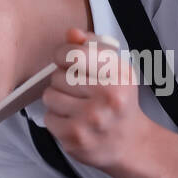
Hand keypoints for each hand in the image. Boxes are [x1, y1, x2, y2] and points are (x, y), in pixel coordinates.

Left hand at [44, 27, 154, 171]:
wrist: (130, 144)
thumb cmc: (119, 102)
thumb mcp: (115, 71)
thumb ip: (92, 49)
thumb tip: (72, 33)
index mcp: (119, 77)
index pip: (74, 54)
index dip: (62, 54)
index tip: (65, 59)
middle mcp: (107, 98)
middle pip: (58, 76)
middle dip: (63, 80)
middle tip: (78, 90)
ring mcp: (89, 121)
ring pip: (49, 96)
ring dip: (57, 99)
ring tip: (74, 105)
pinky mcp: (74, 138)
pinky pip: (48, 118)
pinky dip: (56, 118)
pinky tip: (73, 121)